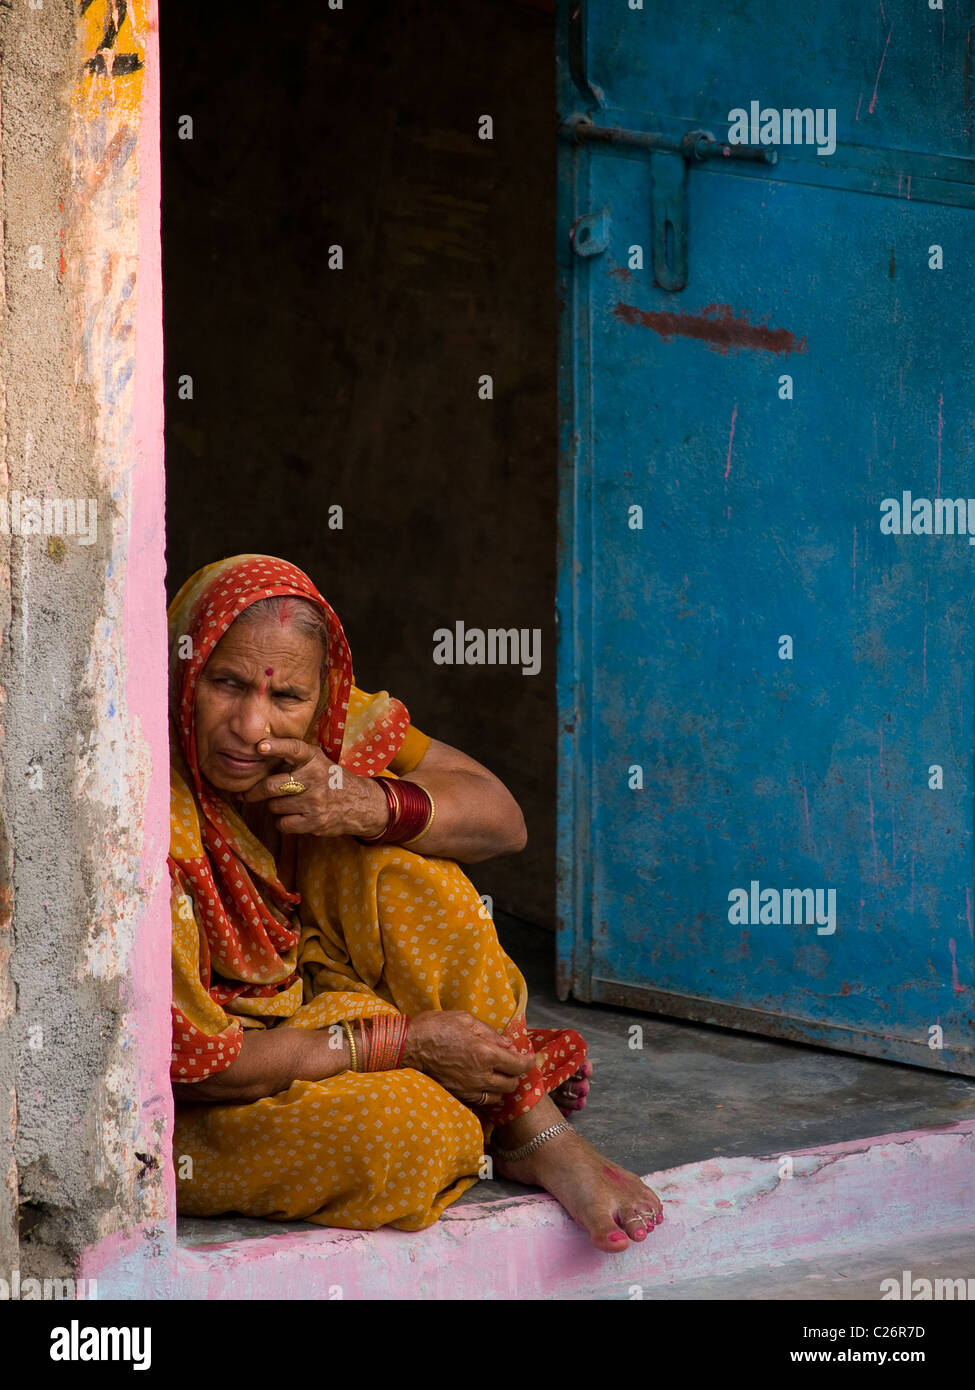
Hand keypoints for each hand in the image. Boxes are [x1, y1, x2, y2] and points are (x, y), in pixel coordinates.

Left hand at [242, 737, 387, 838]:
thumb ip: (294, 758)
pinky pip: (283, 823)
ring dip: (275, 806)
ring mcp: (315, 801)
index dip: (276, 747)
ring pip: (274, 806)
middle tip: (246, 794)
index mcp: (313, 759)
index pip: (294, 749)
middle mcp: (315, 778)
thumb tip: (258, 755)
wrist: (359, 803)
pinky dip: (283, 821)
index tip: (260, 746)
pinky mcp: (315, 821)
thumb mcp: (318, 761)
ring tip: (287, 802)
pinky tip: (294, 815)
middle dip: (254, 792)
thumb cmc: (329, 779)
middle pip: (271, 786)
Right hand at [402, 1011, 533, 1105]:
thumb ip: (490, 1033)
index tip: (529, 1058)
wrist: (408, 1046)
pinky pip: (481, 1100)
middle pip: (511, 1084)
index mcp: (485, 1053)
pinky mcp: (458, 1095)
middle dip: (515, 1074)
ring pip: (497, 1096)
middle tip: (512, 1064)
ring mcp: (469, 1089)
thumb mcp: (465, 1019)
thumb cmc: (435, 1027)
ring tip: (499, 1075)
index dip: (528, 1061)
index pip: (517, 1064)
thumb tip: (508, 1045)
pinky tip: (484, 1084)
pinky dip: (488, 1094)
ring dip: (502, 1086)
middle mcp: (481, 1076)